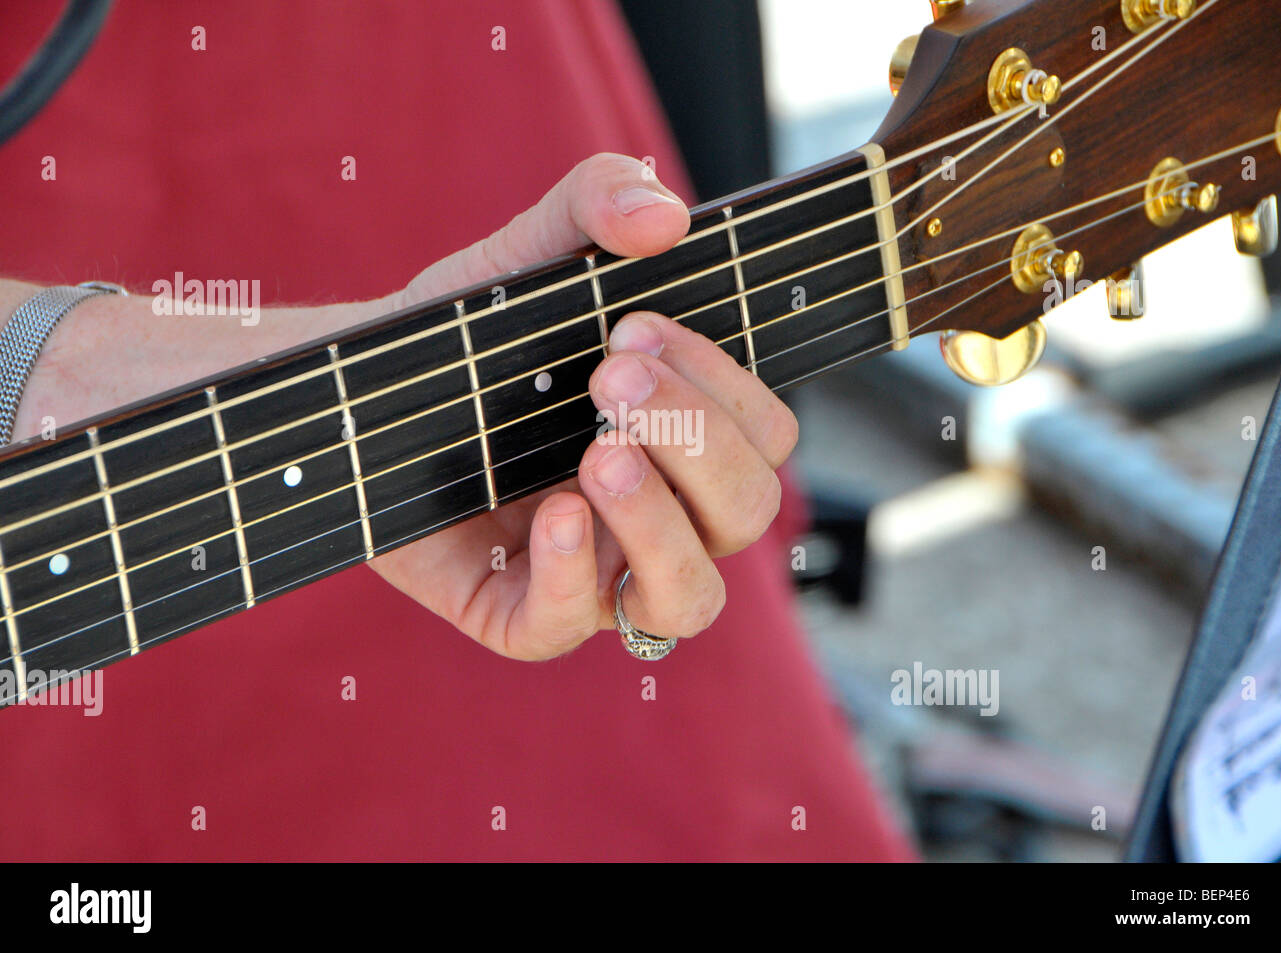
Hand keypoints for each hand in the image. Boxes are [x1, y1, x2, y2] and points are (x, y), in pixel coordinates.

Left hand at [370, 154, 798, 659]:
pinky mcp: (520, 614)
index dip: (726, 389)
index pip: (767, 437)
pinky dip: (573, 577)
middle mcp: (660, 515)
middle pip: (746, 512)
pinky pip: (574, 627)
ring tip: (598, 453)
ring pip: (690, 599)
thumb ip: (596, 205)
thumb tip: (662, 214)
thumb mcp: (526, 256)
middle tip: (610, 375)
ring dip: (659, 523)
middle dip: (695, 442)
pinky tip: (549, 511)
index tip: (638, 326)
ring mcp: (595, 574)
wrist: (354, 395)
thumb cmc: (464, 338)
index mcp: (686, 442)